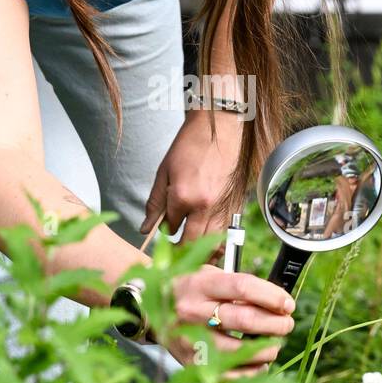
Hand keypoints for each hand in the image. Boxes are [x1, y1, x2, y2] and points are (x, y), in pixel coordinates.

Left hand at [140, 109, 243, 251]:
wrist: (221, 128)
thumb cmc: (191, 145)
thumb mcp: (164, 171)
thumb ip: (155, 203)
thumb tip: (146, 228)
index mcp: (183, 197)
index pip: (170, 229)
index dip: (164, 234)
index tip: (162, 234)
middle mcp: (204, 206)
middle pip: (190, 243)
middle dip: (179, 251)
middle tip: (172, 254)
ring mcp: (223, 207)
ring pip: (212, 244)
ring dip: (200, 251)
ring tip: (190, 251)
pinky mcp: (236, 206)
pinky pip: (226, 234)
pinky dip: (217, 243)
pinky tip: (208, 242)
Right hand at [164, 264, 294, 379]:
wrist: (148, 308)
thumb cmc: (188, 291)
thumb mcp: (207, 275)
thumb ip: (238, 285)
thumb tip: (278, 302)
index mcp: (200, 285)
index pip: (243, 287)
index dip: (271, 296)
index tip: (287, 303)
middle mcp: (193, 311)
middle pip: (244, 319)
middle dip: (275, 324)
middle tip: (286, 324)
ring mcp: (190, 339)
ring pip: (238, 350)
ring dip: (266, 349)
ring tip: (275, 344)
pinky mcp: (190, 362)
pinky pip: (227, 375)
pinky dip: (251, 372)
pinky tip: (260, 364)